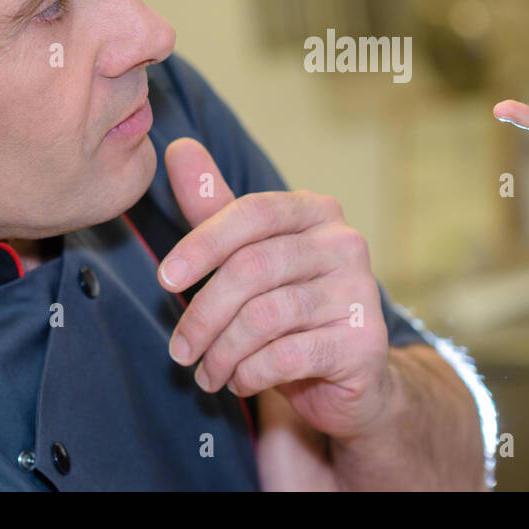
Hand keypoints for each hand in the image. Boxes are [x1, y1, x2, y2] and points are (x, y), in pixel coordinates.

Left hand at [157, 138, 393, 440]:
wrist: (348, 376)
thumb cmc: (289, 309)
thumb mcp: (247, 255)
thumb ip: (214, 207)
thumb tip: (178, 147)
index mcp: (316, 211)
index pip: (251, 212)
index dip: (202, 244)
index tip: (165, 280)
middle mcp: (345, 243)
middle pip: (252, 267)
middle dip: (204, 313)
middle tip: (180, 350)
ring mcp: (359, 292)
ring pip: (265, 316)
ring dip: (222, 352)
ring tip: (208, 373)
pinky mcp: (363, 342)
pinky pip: (288, 355)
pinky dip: (251, 373)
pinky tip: (240, 381)